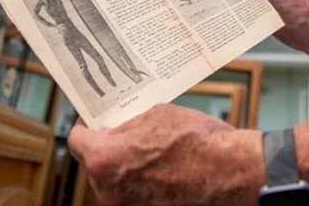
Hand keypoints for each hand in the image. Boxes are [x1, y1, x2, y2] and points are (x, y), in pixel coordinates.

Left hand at [68, 104, 261, 204]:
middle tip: (125, 129)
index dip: (84, 124)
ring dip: (126, 164)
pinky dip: (142, 180)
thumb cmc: (198, 145)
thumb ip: (127, 125)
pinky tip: (162, 165)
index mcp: (104, 161)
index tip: (92, 117)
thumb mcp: (156, 115)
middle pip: (95, 163)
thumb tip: (115, 130)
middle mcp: (109, 191)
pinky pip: (135, 193)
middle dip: (107, 145)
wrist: (231, 174)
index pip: (76, 141)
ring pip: (115, 180)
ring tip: (151, 147)